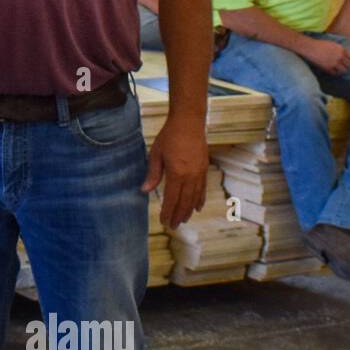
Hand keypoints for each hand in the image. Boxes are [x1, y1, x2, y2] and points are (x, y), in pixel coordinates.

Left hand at [142, 113, 208, 228]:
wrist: (189, 122)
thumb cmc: (169, 136)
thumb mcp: (156, 154)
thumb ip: (152, 174)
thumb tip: (145, 190)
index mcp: (177, 173)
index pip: (171, 198)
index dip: (168, 212)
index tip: (164, 222)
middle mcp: (190, 176)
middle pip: (184, 201)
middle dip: (179, 215)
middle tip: (174, 227)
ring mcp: (199, 173)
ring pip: (195, 197)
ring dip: (189, 210)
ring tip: (184, 220)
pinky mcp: (204, 168)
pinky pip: (202, 188)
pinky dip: (200, 199)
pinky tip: (198, 207)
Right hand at [303, 36, 349, 75]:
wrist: (310, 47)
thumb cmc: (319, 44)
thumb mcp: (332, 44)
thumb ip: (339, 49)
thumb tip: (342, 55)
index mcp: (341, 49)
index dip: (349, 60)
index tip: (346, 61)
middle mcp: (339, 56)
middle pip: (349, 64)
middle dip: (346, 66)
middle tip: (343, 66)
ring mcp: (334, 62)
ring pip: (343, 70)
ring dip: (341, 70)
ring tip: (338, 70)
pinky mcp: (328, 67)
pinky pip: (334, 73)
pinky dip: (334, 73)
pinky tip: (332, 71)